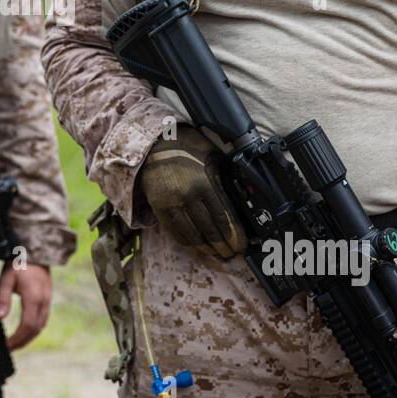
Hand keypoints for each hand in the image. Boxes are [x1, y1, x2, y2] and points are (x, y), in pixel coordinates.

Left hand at [0, 263, 51, 350]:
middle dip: (23, 341)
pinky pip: (43, 318)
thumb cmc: (18, 264)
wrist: (34, 250)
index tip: (7, 345)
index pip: (27, 325)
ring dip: (30, 336)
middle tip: (10, 348)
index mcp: (33, 297)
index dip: (17, 338)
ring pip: (41, 325)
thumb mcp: (6, 279)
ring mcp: (47, 299)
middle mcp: (43, 301)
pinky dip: (35, 328)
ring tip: (17, 342)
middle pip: (36, 328)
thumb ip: (2, 299)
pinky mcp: (47, 298)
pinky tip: (26, 330)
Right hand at [135, 124, 245, 260]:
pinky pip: (175, 231)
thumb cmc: (188, 146)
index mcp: (204, 182)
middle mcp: (187, 196)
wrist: (155, 143)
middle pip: (209, 229)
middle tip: (231, 254)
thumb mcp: (212, 156)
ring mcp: (171, 203)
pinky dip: (187, 243)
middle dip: (223, 245)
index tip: (241, 246)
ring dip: (206, 248)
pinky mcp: (159, 208)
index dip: (234, 235)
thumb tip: (241, 194)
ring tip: (216, 255)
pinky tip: (196, 248)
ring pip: (192, 234)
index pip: (223, 217)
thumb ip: (224, 176)